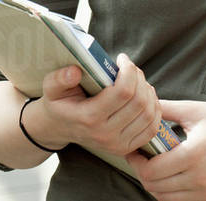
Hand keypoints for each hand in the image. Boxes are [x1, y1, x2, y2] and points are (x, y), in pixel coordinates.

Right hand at [23, 53, 162, 156]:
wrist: (59, 127)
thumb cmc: (58, 103)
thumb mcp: (51, 87)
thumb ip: (60, 78)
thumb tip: (75, 71)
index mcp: (89, 118)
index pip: (123, 92)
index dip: (129, 71)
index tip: (122, 58)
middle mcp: (105, 135)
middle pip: (139, 102)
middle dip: (140, 78)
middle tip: (131, 68)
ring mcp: (117, 144)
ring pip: (148, 114)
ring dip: (148, 92)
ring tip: (138, 80)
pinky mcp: (126, 148)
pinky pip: (151, 129)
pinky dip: (154, 110)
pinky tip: (146, 96)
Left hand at [126, 99, 205, 200]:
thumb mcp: (193, 110)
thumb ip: (164, 109)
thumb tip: (139, 104)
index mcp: (193, 154)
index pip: (151, 172)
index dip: (136, 162)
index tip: (134, 149)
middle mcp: (200, 178)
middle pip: (155, 187)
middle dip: (142, 172)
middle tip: (141, 156)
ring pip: (165, 198)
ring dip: (154, 184)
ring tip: (154, 165)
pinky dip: (169, 191)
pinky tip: (169, 174)